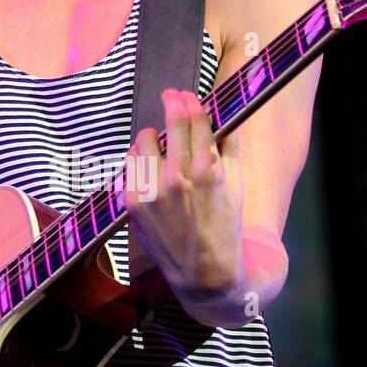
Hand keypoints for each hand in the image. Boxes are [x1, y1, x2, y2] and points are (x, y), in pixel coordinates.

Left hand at [123, 88, 244, 298]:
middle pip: (172, 123)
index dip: (191, 103)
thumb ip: (227, 147)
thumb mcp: (236, 185)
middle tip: (171, 95)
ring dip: (153, 135)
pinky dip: (138, 159)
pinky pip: (130, 165)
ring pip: (145, 140)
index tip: (186, 94)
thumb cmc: (224, 226)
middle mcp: (178, 178)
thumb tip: (220, 116)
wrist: (204, 272)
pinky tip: (147, 162)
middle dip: (172, 103)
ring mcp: (152, 191)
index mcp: (208, 171)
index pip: (196, 121)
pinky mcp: (133, 203)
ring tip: (159, 139)